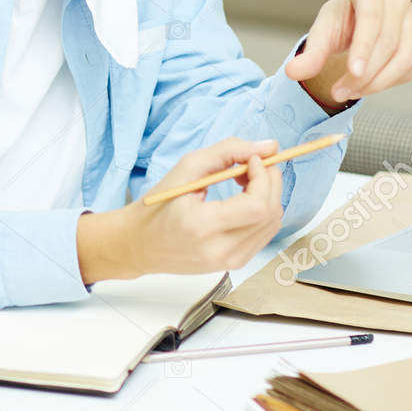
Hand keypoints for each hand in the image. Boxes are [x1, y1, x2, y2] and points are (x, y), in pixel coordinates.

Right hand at [77, 137, 284, 281]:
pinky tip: (244, 199)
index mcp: (202, 225)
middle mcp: (220, 250)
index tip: (252, 159)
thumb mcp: (185, 169)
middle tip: (253, 164)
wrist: (139, 246)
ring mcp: (230, 262)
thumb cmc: (158, 205)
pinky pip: (264, 234)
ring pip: (272, 224)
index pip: (256, 205)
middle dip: (270, 182)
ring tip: (245, 181)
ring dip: (268, 195)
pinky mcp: (235, 264)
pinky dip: (262, 211)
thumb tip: (270, 146)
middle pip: (270, 214)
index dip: (263, 177)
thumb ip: (227, 151)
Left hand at [284, 0, 411, 110]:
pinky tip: (368, 85)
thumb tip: (292, 73)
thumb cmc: (340, 24)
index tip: (352, 73)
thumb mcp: (322, 35)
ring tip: (349, 93)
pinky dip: (390, 82)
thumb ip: (310, 54)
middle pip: (387, 42)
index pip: (371, 17)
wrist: (358, 25)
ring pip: (403, 58)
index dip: (363, 47)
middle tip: (338, 93)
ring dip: (376, 83)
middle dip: (364, 74)